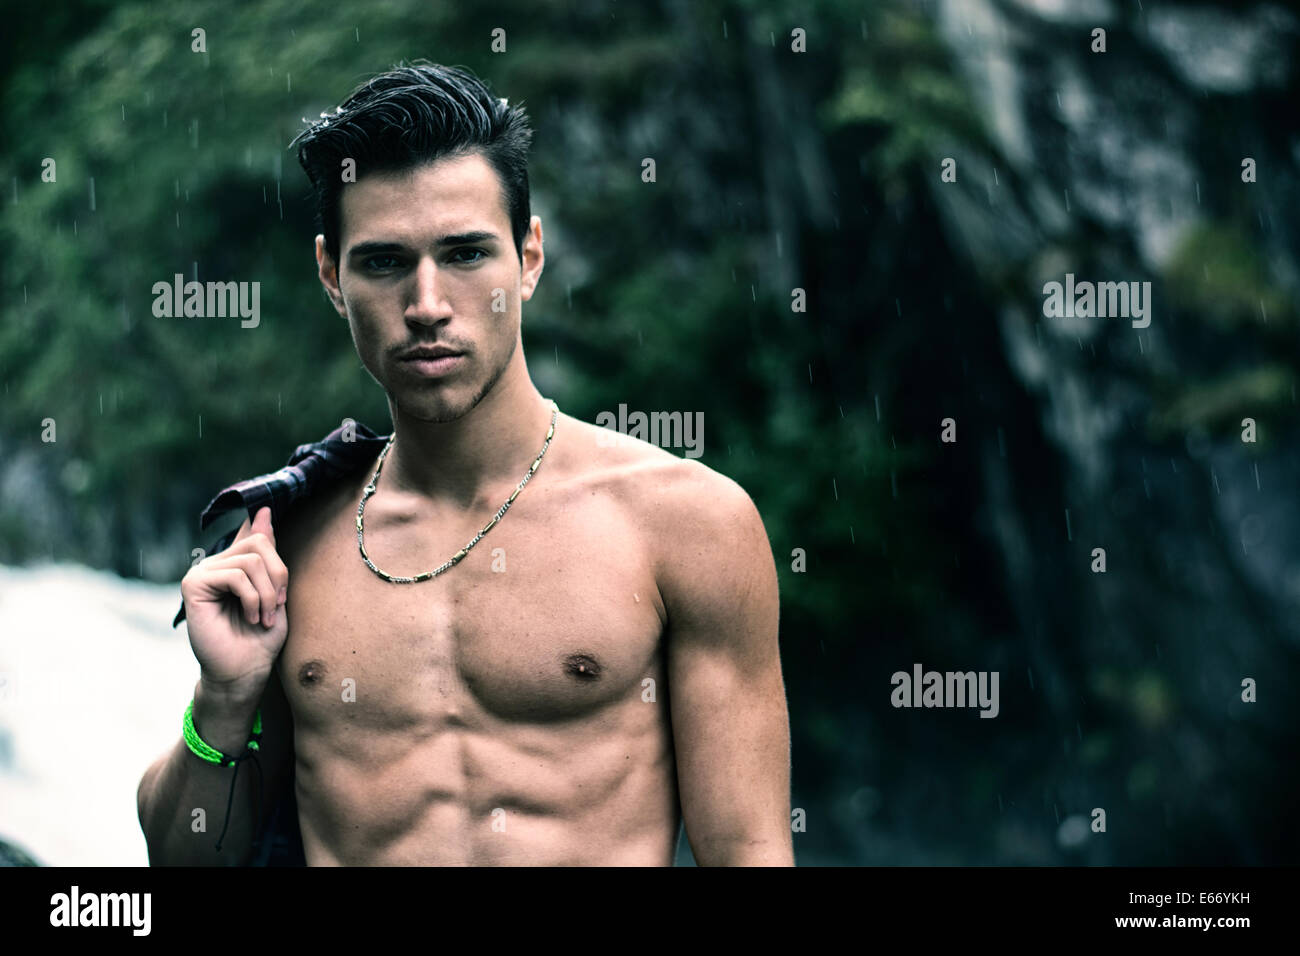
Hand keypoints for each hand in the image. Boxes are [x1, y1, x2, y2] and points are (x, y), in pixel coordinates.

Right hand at [180, 506, 289, 697]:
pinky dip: (252, 598)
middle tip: (278, 604)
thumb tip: (261, 511)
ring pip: (251, 561)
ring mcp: (202, 573)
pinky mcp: (193, 585)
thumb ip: (267, 554)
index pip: (253, 533)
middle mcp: (216, 564)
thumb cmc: (261, 637)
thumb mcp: (274, 591)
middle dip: (278, 575)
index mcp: (234, 564)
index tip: (268, 516)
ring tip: (264, 617)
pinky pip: (235, 575)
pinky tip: (251, 617)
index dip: (265, 528)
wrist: (245, 671)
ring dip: (267, 593)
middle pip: (259, 543)